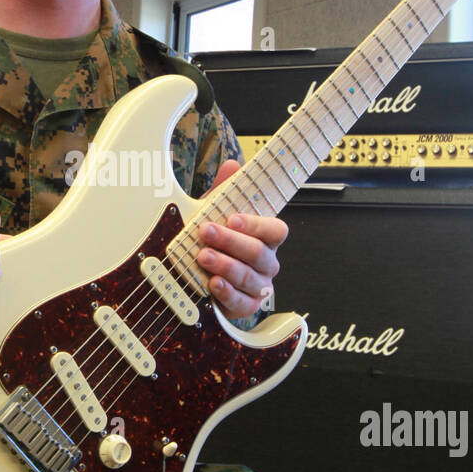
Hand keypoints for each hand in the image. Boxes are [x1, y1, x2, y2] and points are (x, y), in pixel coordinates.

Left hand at [196, 161, 287, 319]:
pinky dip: (227, 293)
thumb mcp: (214, 213)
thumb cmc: (213, 243)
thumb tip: (232, 164)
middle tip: (206, 232)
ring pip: (249, 277)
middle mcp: (265, 263)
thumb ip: (225, 191)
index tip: (233, 218)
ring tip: (203, 256)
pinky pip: (243, 303)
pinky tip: (213, 283)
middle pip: (258, 253)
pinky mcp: (245, 306)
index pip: (275, 230)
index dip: (256, 224)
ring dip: (225, 265)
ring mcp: (258, 286)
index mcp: (264, 239)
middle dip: (231, 242)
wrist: (197, 279)